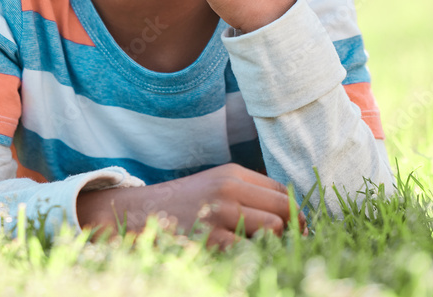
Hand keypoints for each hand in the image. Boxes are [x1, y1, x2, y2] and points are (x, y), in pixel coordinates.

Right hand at [77, 163, 304, 248]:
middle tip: (288, 244)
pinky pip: (252, 250)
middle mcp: (230, 188)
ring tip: (261, 249)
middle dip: (292, 229)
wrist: (138, 214)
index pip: (283, 190)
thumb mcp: (214, 185)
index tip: (294, 228)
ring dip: (273, 243)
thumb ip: (247, 192)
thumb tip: (288, 212)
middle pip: (286, 208)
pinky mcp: (213, 239)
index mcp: (232, 173)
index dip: (294, 211)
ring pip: (275, 228)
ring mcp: (221, 213)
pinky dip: (253, 257)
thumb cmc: (182, 204)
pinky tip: (242, 259)